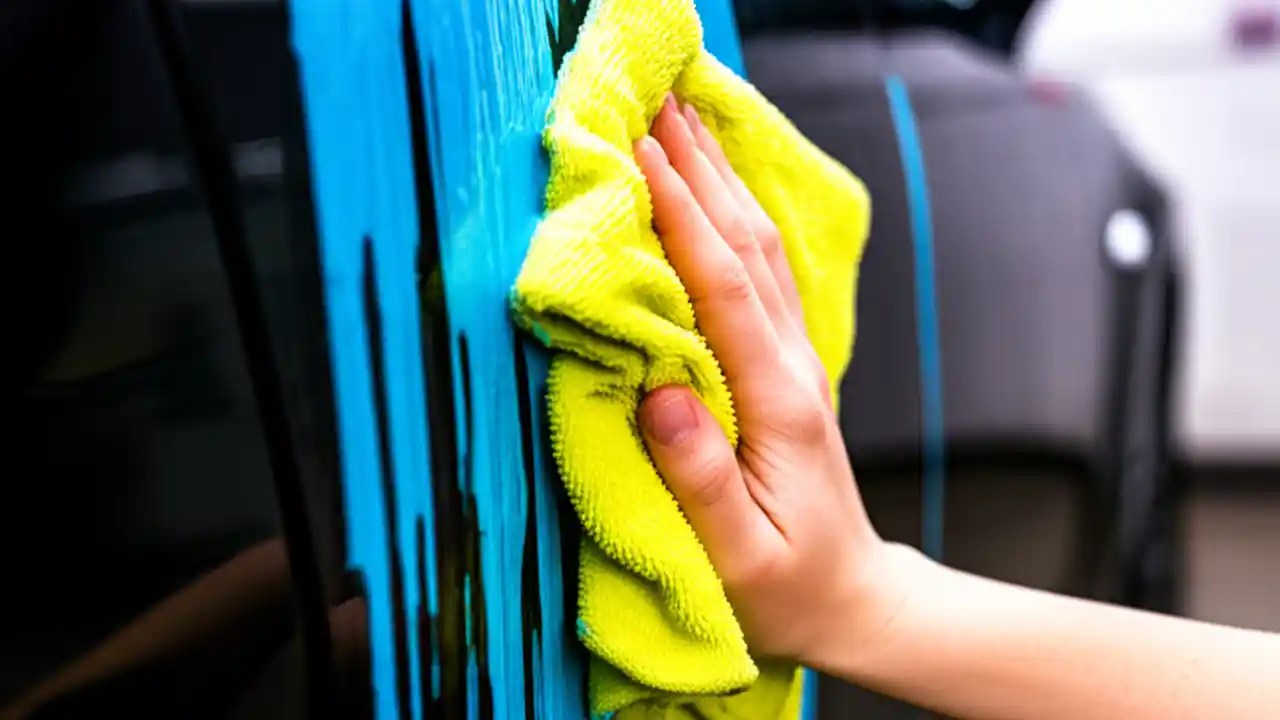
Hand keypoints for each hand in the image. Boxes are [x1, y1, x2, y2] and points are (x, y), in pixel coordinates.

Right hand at [634, 94, 905, 666]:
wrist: (854, 598)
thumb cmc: (786, 589)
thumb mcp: (738, 556)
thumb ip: (701, 480)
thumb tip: (661, 394)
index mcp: (777, 401)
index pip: (723, 286)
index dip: (681, 214)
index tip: (641, 151)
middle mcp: (792, 366)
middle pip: (746, 245)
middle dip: (701, 169)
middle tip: (656, 101)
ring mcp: (796, 362)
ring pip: (760, 249)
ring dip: (722, 180)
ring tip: (683, 120)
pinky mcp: (789, 368)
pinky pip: (763, 273)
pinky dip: (736, 217)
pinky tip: (718, 193)